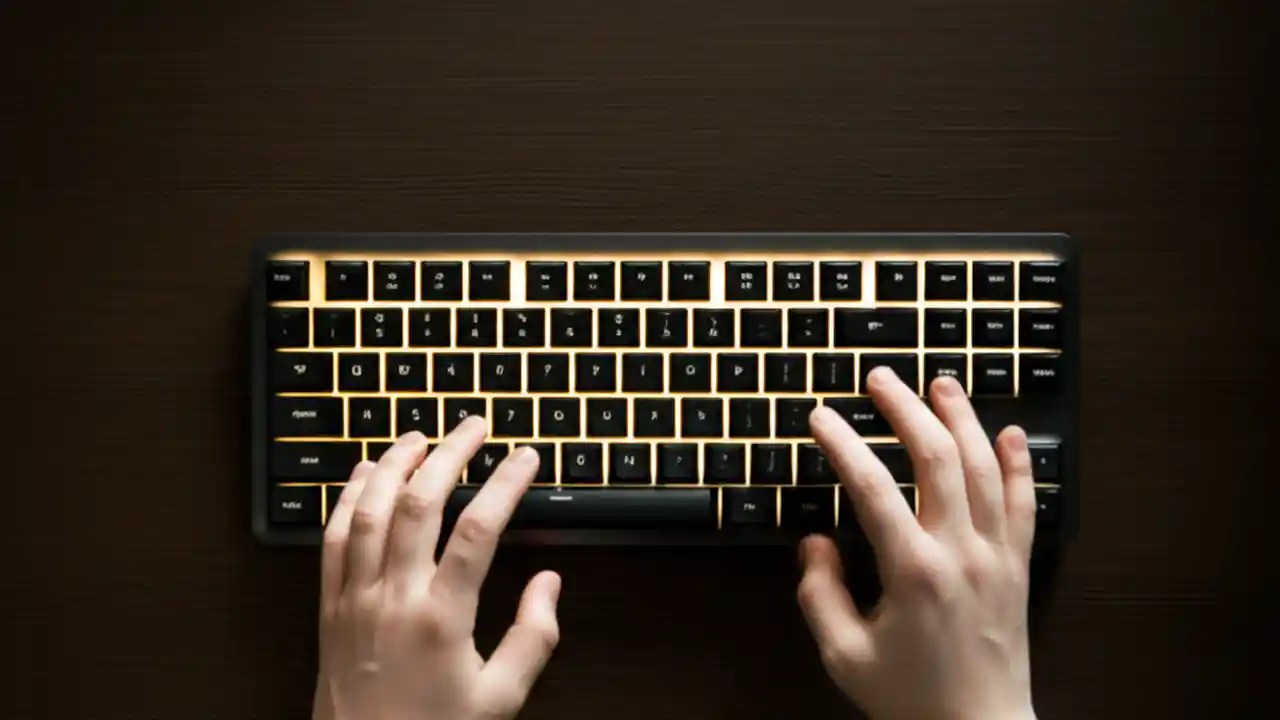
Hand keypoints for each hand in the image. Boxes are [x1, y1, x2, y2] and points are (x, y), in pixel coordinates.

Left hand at [314, 416, 559, 719]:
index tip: (525, 458)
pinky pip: (332, 538)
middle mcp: (393, 599)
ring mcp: (355, 599)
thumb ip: (533, 637)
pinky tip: (365, 474)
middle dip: (450, 454)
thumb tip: (549, 584)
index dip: (504, 484)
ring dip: (396, 464)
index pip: (477, 530)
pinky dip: (348, 497)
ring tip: (421, 436)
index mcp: (441, 620)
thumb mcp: (502, 698)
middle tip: (475, 426)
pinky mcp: (330, 607)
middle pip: (419, 504)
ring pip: (370, 510)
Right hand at [799, 367, 1037, 719]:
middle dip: (904, 410)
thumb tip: (816, 543)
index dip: (843, 443)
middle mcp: (960, 552)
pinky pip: (1026, 503)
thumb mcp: (844, 656)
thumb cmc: (912, 699)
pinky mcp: (1019, 567)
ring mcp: (997, 556)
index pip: (871, 486)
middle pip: (937, 458)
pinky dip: (1020, 463)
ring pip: (985, 467)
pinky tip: (1008, 432)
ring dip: (961, 418)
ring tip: (940, 384)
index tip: (821, 418)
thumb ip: (820, 595)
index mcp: (913, 572)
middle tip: (880, 379)